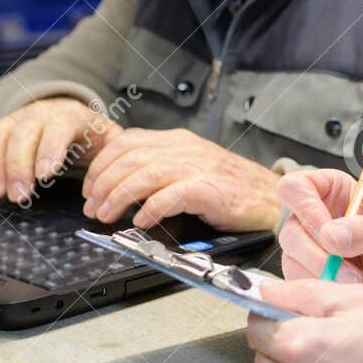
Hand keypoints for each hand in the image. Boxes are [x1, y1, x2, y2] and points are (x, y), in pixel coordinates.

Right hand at [0, 97, 120, 203]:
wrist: (73, 118)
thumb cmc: (89, 137)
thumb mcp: (107, 142)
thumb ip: (111, 156)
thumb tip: (112, 179)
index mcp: (70, 116)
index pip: (58, 127)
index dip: (49, 149)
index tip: (44, 175)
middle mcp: (39, 114)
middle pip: (22, 134)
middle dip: (17, 166)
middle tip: (18, 195)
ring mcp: (15, 119)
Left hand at [80, 126, 280, 230]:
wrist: (272, 198)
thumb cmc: (232, 189)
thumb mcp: (192, 167)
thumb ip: (162, 167)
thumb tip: (122, 183)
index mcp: (177, 141)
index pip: (127, 142)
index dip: (101, 164)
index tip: (90, 187)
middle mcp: (185, 149)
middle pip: (129, 158)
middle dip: (102, 184)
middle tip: (92, 207)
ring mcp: (197, 167)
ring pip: (143, 174)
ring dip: (118, 197)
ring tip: (107, 216)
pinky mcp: (209, 190)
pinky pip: (170, 196)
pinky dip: (150, 209)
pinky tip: (140, 221)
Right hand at [275, 168, 362, 302]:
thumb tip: (330, 235)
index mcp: (332, 190)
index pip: (296, 187)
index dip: (306, 208)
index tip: (329, 232)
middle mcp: (312, 217)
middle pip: (290, 229)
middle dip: (320, 254)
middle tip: (352, 271)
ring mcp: (306, 248)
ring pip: (291, 259)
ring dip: (325, 275)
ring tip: (359, 280)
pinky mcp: (305, 276)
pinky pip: (298, 282)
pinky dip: (323, 289)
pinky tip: (348, 289)